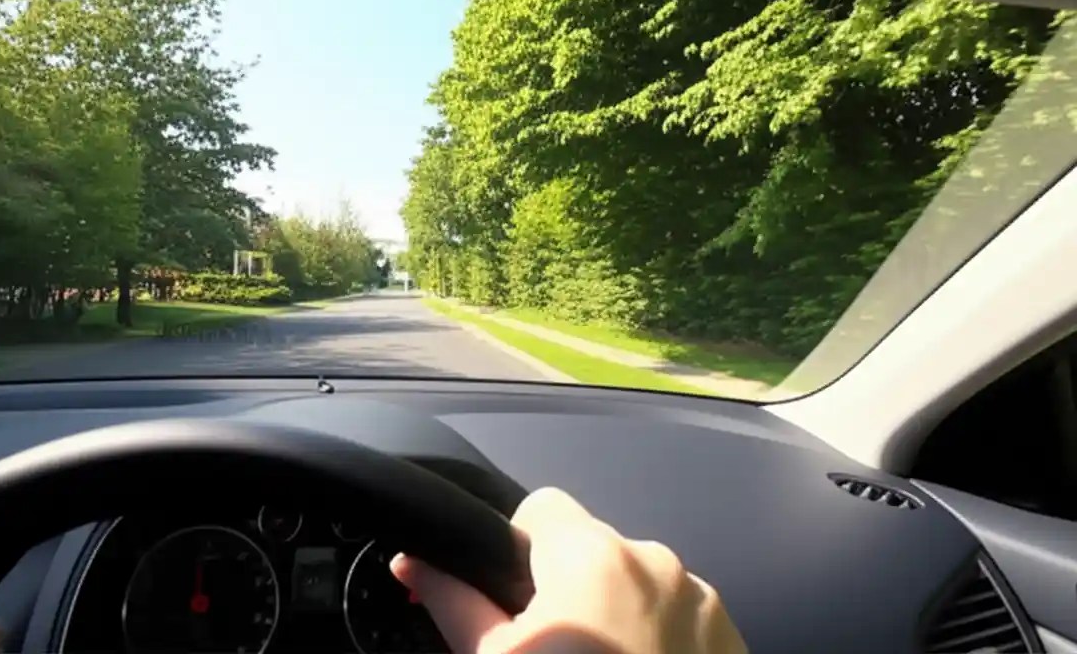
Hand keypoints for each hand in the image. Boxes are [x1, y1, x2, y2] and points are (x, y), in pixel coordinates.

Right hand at [391, 487, 746, 653]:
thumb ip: (454, 601)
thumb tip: (413, 564)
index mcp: (595, 556)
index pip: (542, 508)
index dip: (518, 552)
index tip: (513, 602)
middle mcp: (659, 565)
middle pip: (593, 549)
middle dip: (569, 589)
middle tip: (552, 653)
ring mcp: (706, 604)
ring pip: (640, 586)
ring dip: (617, 615)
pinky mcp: (734, 639)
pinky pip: (681, 619)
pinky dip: (660, 641)